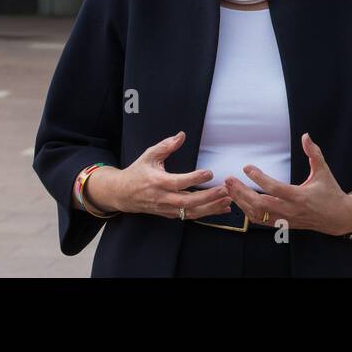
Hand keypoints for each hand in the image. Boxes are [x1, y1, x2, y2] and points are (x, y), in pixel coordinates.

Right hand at [93, 130, 232, 220]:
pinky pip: (190, 215)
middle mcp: (162, 198)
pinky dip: (207, 213)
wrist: (122, 194)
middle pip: (187, 201)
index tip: (209, 172)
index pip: (178, 182)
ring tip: (228, 200)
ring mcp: (166, 208)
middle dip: (207, 197)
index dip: (194, 178)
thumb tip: (182, 135)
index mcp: (157, 182)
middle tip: (224, 189)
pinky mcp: (170, 214)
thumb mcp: (148, 155)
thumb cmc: (137, 172)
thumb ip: (166, 146)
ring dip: (211, 208)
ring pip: (190, 212)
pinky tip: (222, 208)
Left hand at [224, 132, 351, 235]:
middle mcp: (291, 210)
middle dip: (242, 192)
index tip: (246, 167)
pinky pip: (261, 221)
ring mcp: (285, 219)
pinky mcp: (283, 224)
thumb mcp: (324, 171)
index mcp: (300, 196)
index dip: (259, 178)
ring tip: (230, 189)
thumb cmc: (331, 192)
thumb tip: (305, 136)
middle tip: (229, 180)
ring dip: (241, 202)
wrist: (338, 218)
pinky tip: (240, 201)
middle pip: (260, 204)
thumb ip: (314, 153)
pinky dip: (248, 212)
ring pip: (257, 215)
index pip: (275, 188)